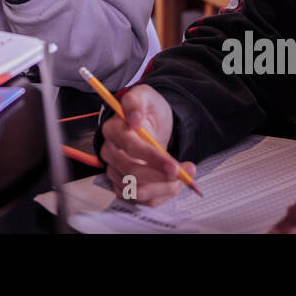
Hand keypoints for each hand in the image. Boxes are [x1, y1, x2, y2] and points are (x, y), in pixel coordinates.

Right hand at [98, 84, 194, 205]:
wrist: (150, 123)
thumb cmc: (146, 110)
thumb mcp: (144, 96)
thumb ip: (135, 102)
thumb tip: (133, 118)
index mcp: (113, 130)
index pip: (129, 148)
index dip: (151, 158)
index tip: (173, 165)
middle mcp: (111, 154)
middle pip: (131, 174)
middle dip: (161, 177)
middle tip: (184, 173)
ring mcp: (116, 172)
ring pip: (137, 191)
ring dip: (164, 188)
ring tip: (184, 177)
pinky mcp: (125, 186)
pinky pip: (143, 200)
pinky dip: (162, 195)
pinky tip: (175, 184)